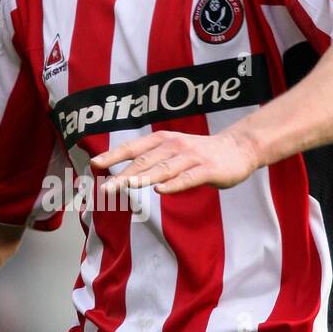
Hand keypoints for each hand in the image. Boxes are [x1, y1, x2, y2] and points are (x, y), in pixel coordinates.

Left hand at [90, 128, 258, 195]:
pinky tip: (160, 190)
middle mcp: (174, 146)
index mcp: (163, 141)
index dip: (113, 155)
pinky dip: (174, 184)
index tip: (94, 164)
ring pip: (163, 169)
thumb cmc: (201, 153)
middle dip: (123, 174)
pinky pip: (188, 178)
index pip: (133, 148)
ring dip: (143, 177)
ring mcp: (192, 157)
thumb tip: (123, 173)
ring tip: (125, 185)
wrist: (239, 148)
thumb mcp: (173, 151)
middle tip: (105, 188)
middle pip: (144, 161)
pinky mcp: (208, 169)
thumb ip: (152, 160)